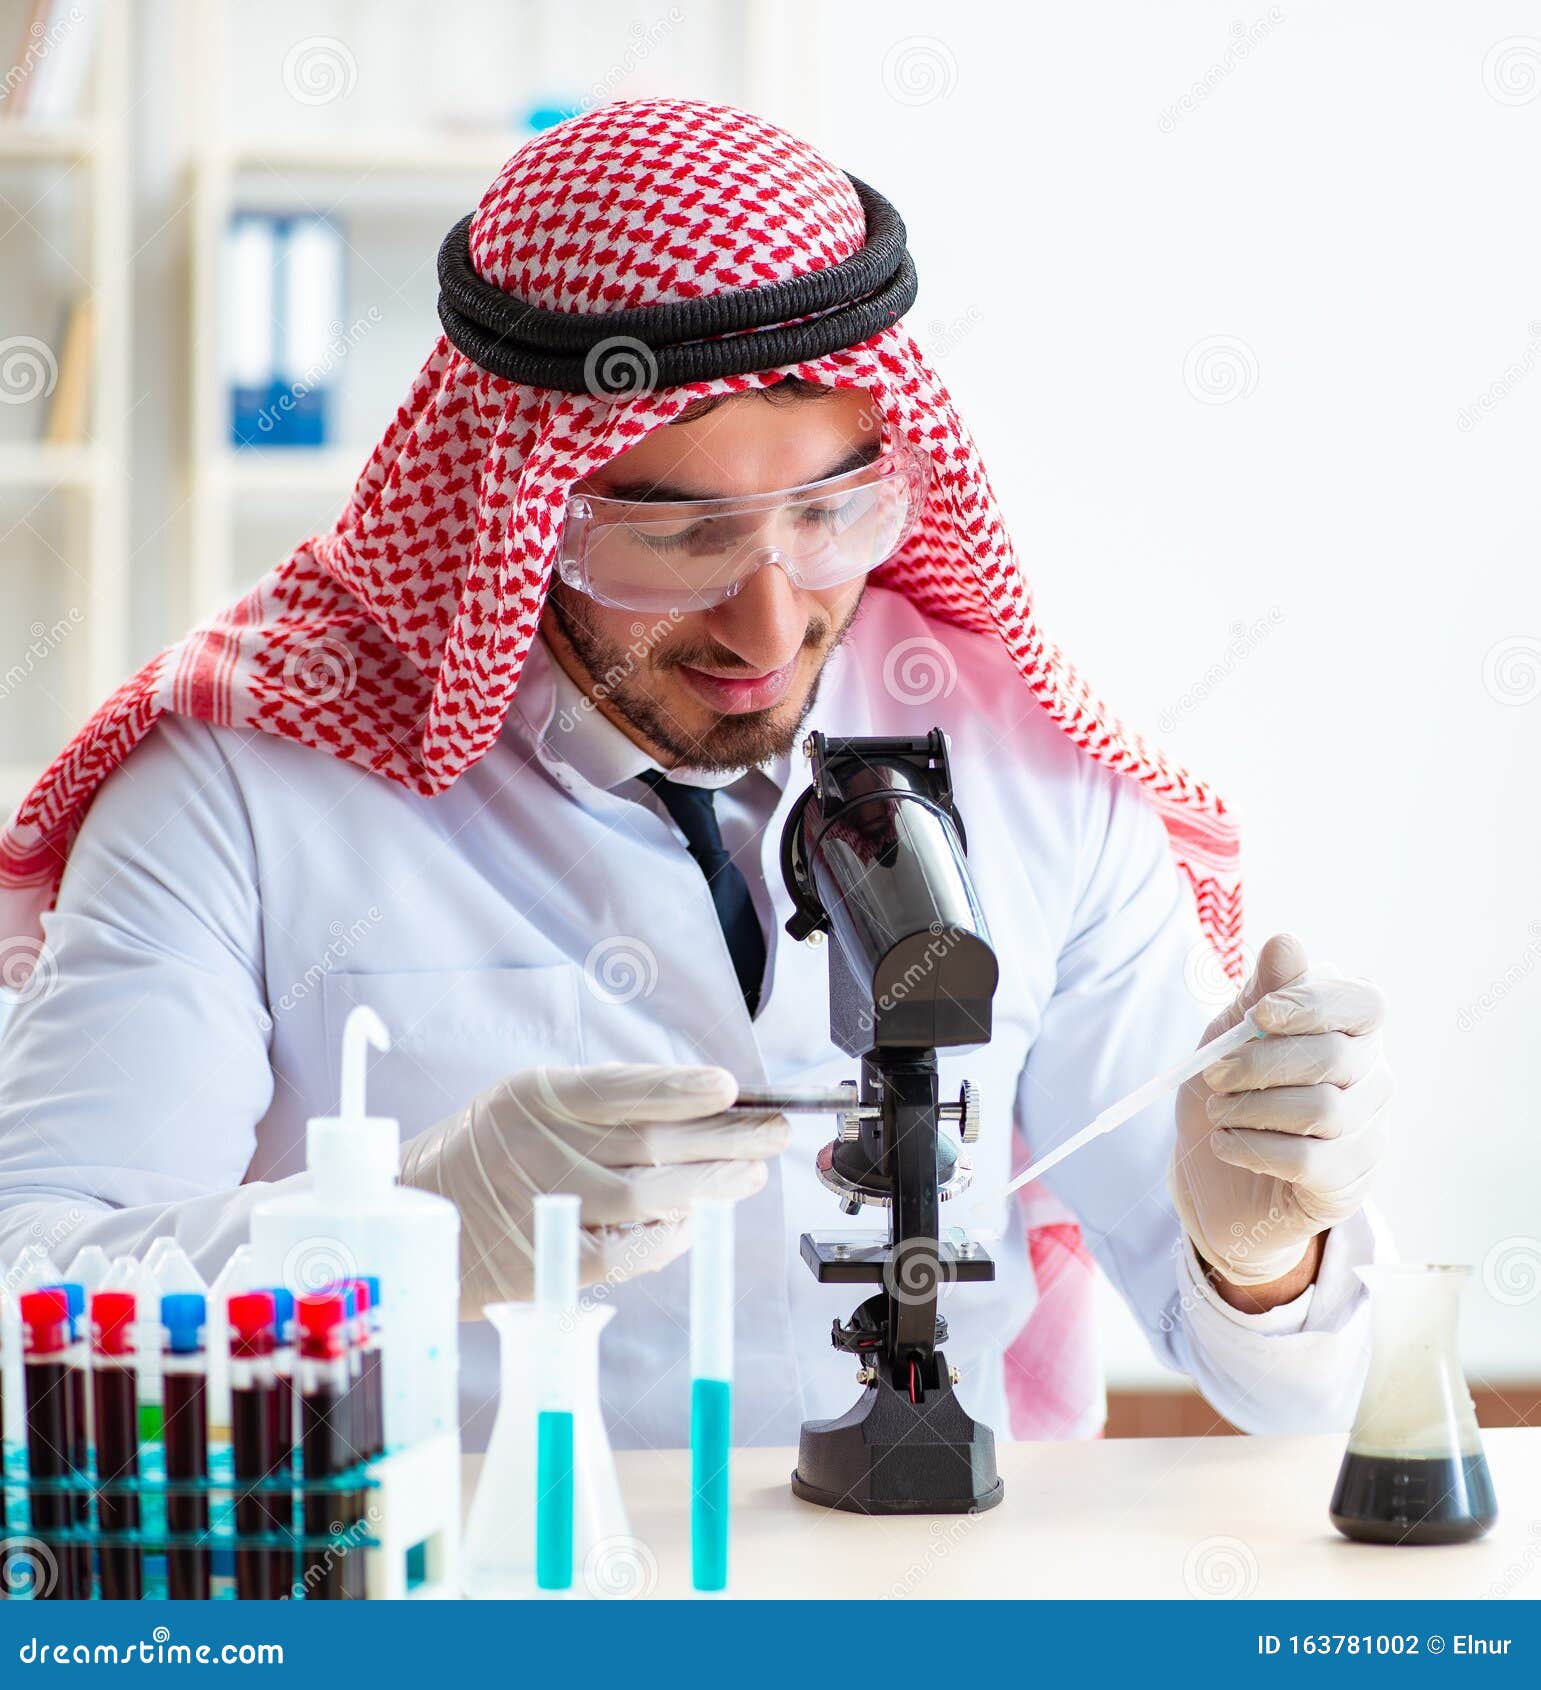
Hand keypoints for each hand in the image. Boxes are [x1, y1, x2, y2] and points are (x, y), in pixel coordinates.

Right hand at [398, 1062, 785, 1316]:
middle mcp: (535, 1145)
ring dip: (710, 1186)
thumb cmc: (485, 1156)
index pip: (621, 1087)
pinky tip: (694, 1224)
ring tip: (748, 1175)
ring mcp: (542, 1204)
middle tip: (771, 1134)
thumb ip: (599, 1105)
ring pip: (648, 1195)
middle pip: (649, 1141)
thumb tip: (697, 1106)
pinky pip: (628, 1250)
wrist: (414, 1219)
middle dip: (723, 1138)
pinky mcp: (548, 1260)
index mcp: (531, 1095)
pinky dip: (669, 1237)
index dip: (681, 1088)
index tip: (732, 1088)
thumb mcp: (525, 1107)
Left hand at [1170, 933, 1392, 1292]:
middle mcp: (1373, 1076)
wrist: (1211, 1174)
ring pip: (1323, 1110)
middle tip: (1214, 1075)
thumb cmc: (1230, 1091)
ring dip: (1251, 1109)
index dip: (1315, 1004)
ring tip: (1218, 1112)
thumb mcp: (1230, 1034)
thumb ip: (1261, 991)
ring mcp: (1368, 1131)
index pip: (1365, 1003)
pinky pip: (1312, 1161)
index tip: (1260, 1015)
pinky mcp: (1349, 1181)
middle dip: (1260, 1064)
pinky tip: (1226, 1144)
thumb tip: (1286, 942)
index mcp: (1350, 1029)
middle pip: (1335, 1057)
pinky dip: (1255, 1148)